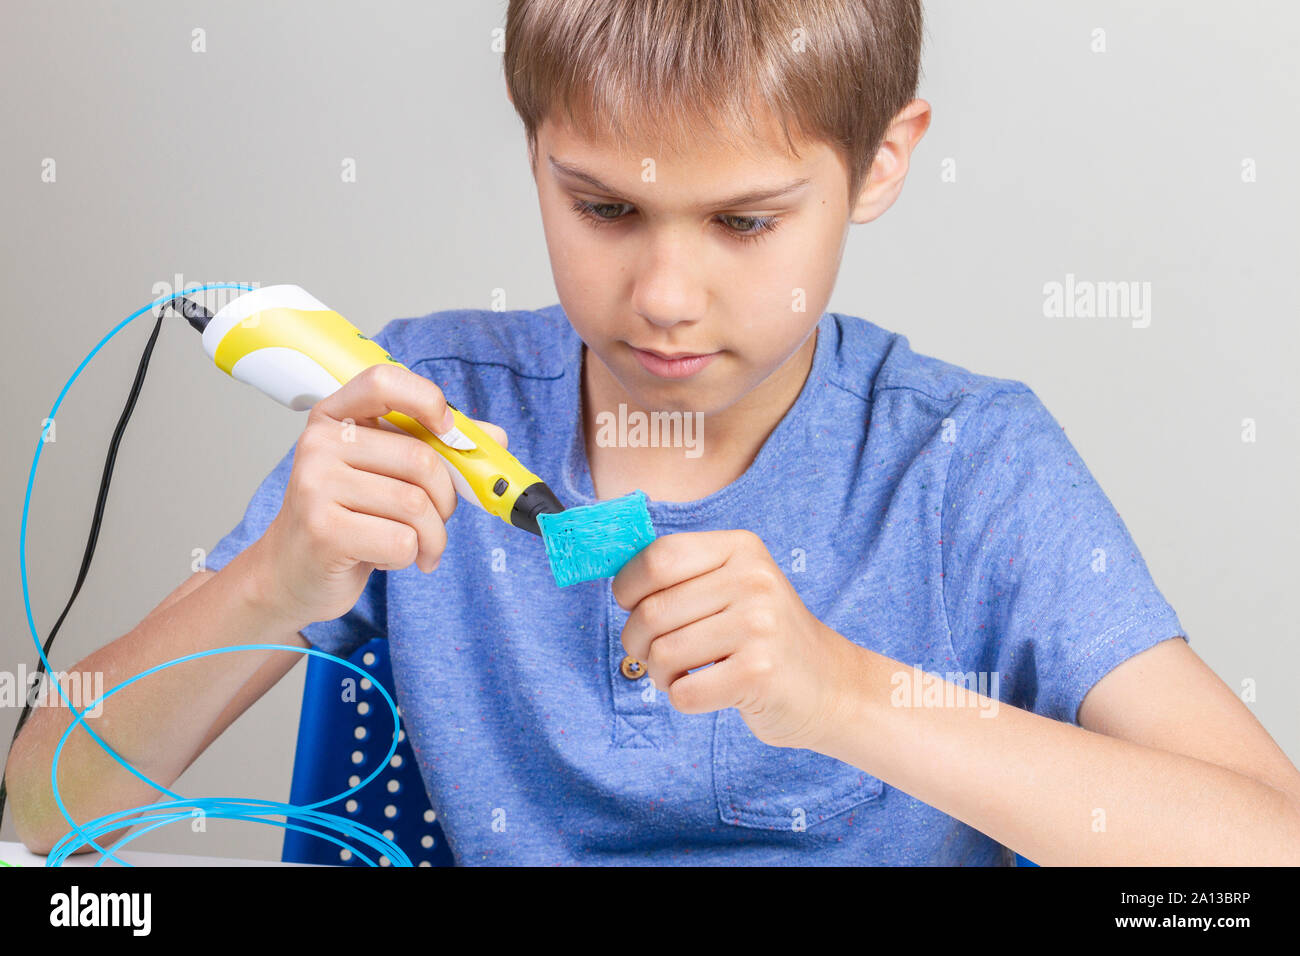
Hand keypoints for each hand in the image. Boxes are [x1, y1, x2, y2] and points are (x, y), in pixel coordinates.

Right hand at [252, 363, 507, 628]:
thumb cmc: (345, 517)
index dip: (427, 399)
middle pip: (420, 459)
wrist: (291, 572)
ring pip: (417, 506)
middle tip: (435, 520)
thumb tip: (495, 437)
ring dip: (432, 536)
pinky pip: (402, 541)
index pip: (383, 381)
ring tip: (415, 545)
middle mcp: (320, 444)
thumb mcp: (385, 474)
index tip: (448, 431)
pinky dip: (410, 556)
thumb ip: (435, 450)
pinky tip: (384, 558)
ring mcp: (316, 485)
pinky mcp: (324, 530)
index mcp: (335, 417)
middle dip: (445, 499)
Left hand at [612, 530, 858, 751]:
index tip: (629, 605)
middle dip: (637, 641)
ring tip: (682, 674)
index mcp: (741, 548)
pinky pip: (684, 692)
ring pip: (663, 653)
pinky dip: (682, 699)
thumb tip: (615, 578)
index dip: (628, 586)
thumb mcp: (736, 586)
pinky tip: (706, 691)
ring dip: (660, 674)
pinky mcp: (760, 673)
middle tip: (651, 654)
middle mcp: (753, 580)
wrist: (833, 686)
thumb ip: (684, 576)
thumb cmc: (765, 637)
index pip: (658, 557)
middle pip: (653, 611)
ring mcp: (760, 626)